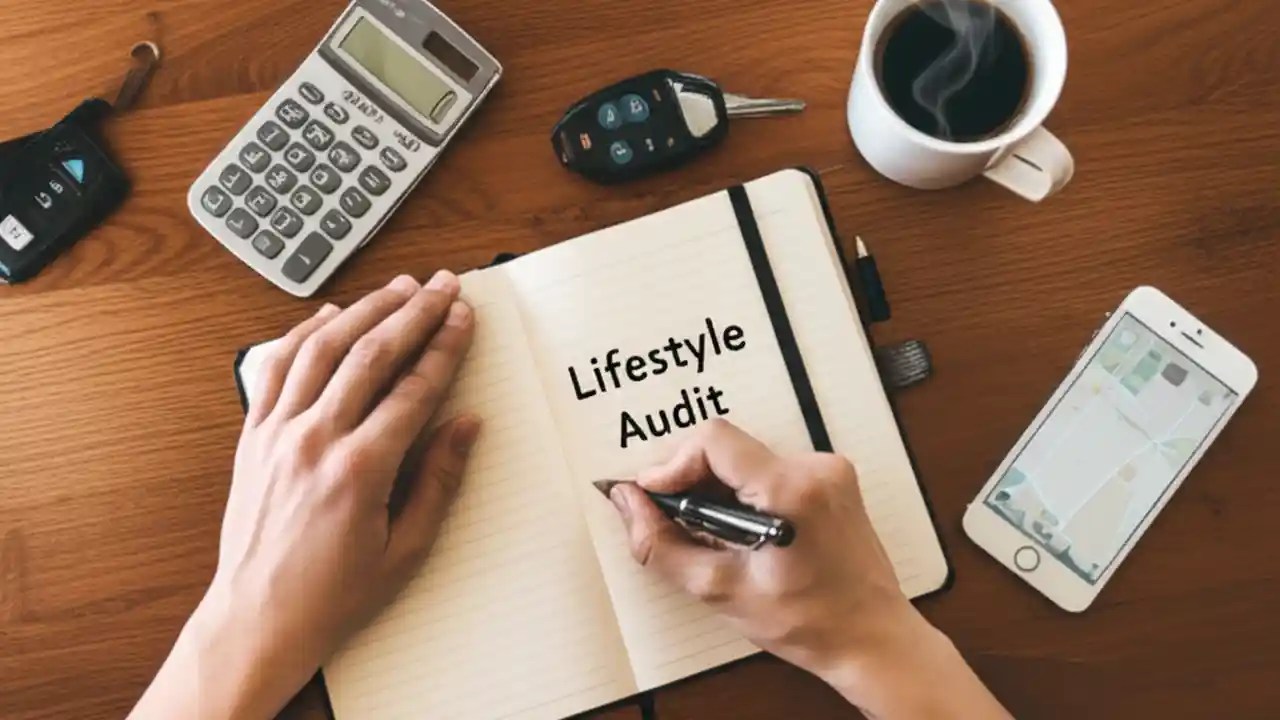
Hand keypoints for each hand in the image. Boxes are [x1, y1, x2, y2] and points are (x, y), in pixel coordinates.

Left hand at [132, 272, 479, 719]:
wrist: (257, 618)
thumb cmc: (333, 594)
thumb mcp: (406, 549)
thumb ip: (438, 480)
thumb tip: (466, 424)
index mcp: (359, 470)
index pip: (413, 388)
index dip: (444, 346)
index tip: (463, 317)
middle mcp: (314, 440)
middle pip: (370, 353)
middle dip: (413, 312)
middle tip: (442, 285)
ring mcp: (276, 433)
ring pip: (321, 348)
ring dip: (363, 310)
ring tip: (397, 288)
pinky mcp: (252, 437)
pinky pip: (276, 367)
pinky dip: (302, 333)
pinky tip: (329, 316)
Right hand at [608, 419, 1008, 718]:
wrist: (871, 636)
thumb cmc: (811, 623)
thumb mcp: (721, 590)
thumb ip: (662, 544)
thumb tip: (629, 504)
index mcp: (790, 491)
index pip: (713, 440)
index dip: (671, 462)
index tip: (652, 492)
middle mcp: (814, 469)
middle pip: (727, 447)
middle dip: (690, 479)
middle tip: (673, 518)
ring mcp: (827, 470)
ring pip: (745, 457)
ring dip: (717, 487)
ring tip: (712, 533)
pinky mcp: (832, 477)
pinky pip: (770, 467)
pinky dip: (745, 491)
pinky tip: (742, 530)